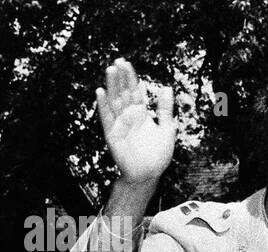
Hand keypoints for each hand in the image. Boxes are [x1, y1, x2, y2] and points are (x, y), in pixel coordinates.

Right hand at [96, 58, 175, 183]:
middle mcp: (128, 116)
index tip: (127, 63)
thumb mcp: (167, 129)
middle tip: (118, 61)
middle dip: (121, 77)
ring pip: (114, 101)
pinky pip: (106, 117)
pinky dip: (103, 105)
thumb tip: (167, 87)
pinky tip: (100, 92)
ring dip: (111, 86)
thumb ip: (165, 109)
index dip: (131, 78)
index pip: (135, 91)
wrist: (148, 174)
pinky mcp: (112, 134)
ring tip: (110, 70)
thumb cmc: (158, 155)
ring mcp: (119, 124)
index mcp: (141, 114)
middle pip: (123, 92)